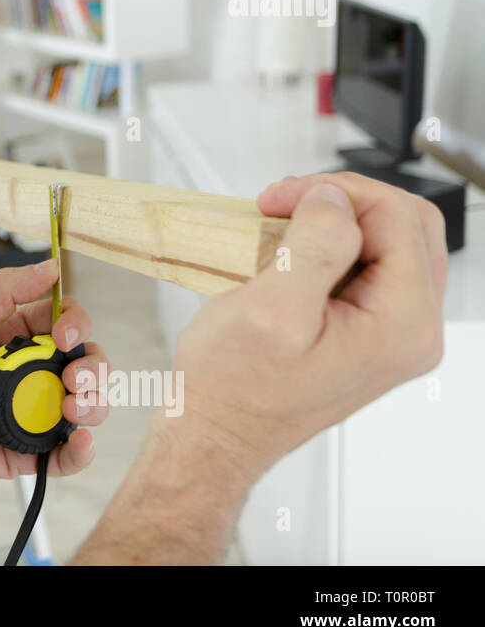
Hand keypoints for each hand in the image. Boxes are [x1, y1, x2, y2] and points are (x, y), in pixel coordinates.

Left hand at [0, 260, 107, 499]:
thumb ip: (4, 292)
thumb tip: (50, 265)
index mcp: (16, 338)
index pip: (66, 323)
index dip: (75, 324)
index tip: (63, 333)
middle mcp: (30, 373)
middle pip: (85, 363)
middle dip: (92, 367)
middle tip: (72, 377)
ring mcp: (32, 412)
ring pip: (87, 405)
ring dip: (94, 404)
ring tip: (72, 408)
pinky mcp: (27, 451)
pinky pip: (67, 455)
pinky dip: (83, 451)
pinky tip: (79, 441)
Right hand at [167, 172, 447, 484]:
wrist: (216, 433)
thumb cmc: (233, 388)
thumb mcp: (269, 308)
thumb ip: (316, 245)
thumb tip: (335, 200)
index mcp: (402, 324)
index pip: (398, 216)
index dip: (334, 193)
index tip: (278, 200)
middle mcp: (411, 331)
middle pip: (404, 224)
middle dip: (340, 202)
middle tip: (281, 205)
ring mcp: (392, 334)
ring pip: (388, 241)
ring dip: (333, 222)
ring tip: (279, 230)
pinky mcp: (369, 333)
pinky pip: (368, 267)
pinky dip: (327, 247)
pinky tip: (287, 256)